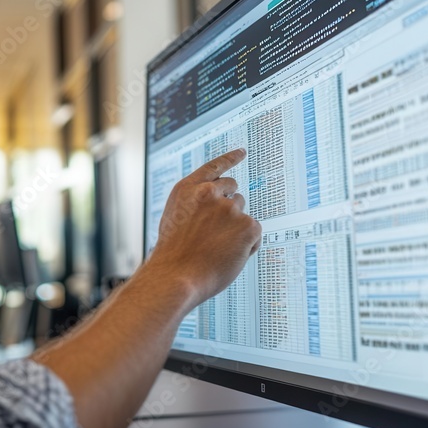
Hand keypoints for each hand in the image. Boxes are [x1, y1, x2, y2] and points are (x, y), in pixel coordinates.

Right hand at [145, 148, 261, 305]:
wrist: (175, 276)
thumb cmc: (173, 254)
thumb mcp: (175, 218)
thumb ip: (195, 204)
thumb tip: (217, 203)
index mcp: (188, 188)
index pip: (214, 167)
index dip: (230, 158)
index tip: (243, 152)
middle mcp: (209, 193)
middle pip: (234, 191)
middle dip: (229, 207)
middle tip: (215, 232)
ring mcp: (230, 208)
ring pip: (242, 214)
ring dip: (235, 228)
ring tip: (215, 248)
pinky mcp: (247, 226)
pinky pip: (254, 233)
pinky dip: (246, 245)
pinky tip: (228, 255)